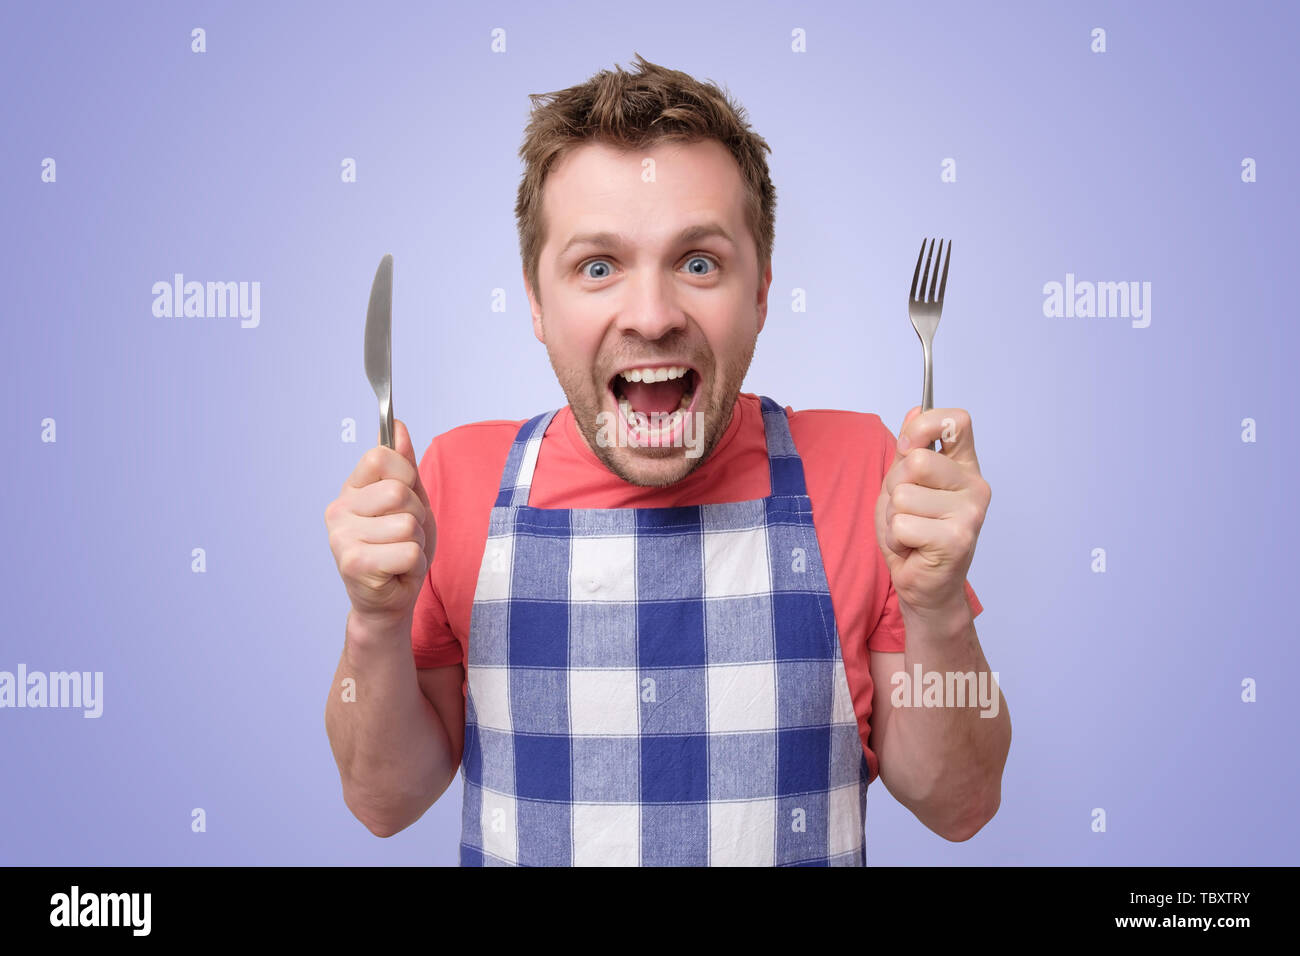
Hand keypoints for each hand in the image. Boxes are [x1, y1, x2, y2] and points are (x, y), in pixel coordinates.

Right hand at [324, 419, 436, 629]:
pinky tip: (396, 571)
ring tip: (399, 555)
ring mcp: (341, 537)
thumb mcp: (410, 501)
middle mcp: (338, 510)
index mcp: (351, 490)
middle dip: (416, 516)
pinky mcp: (353, 563)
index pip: (381, 456)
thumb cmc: (399, 550)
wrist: (390, 601)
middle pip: (398, 492)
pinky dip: (413, 564)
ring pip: (407, 524)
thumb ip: (404, 466)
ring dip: (415, 543)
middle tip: (404, 536)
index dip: (406, 476)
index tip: (404, 499)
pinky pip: (407, 551)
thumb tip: (398, 426)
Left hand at [875, 406, 990, 624]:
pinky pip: (903, 524)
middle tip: (907, 510)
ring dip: (895, 518)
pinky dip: (897, 539)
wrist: (925, 585)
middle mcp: (975, 486)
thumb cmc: (914, 534)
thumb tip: (916, 409)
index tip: (907, 448)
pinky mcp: (957, 539)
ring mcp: (970, 513)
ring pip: (904, 495)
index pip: (957, 421)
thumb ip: (910, 449)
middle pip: (917, 460)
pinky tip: (914, 548)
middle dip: (896, 487)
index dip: (924, 426)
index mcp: (964, 466)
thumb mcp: (904, 483)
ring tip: (911, 532)